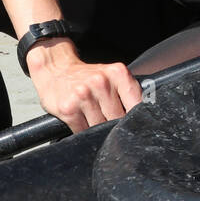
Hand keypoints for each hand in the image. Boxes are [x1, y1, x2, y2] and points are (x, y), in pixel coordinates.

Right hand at [26, 38, 142, 131]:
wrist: (55, 69)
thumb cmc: (87, 76)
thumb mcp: (111, 75)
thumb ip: (127, 91)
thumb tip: (144, 114)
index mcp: (117, 73)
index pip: (136, 103)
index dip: (137, 118)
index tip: (136, 124)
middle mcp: (101, 83)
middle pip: (118, 118)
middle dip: (116, 124)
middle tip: (110, 120)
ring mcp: (83, 96)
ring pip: (100, 127)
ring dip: (99, 129)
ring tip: (94, 118)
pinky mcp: (68, 109)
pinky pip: (83, 130)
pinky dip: (84, 131)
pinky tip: (82, 121)